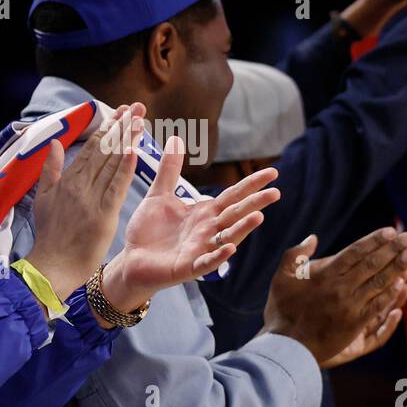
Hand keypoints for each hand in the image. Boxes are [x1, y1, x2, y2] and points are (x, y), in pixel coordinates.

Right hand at [26, 104, 145, 297]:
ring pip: (112, 164)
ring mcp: (92, 199)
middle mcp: (80, 185)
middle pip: (105, 150)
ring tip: (140, 120)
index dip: (108, 128)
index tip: (121, 112)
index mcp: (68, 180)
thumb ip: (49, 169)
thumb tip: (53, 143)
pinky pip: (116, 187)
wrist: (53, 264)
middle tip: (137, 107)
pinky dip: (126, 168)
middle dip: (122, 126)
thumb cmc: (49, 234)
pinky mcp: (103, 214)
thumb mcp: (41, 198)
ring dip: (128, 140)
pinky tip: (136, 150)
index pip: (92, 147)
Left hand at [100, 136, 280, 311]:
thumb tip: (176, 139)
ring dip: (242, 229)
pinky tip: (230, 248)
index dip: (251, 184)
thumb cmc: (147, 231)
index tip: (272, 172)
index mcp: (204, 213)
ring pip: (226, 238)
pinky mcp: (187, 268)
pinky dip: (218, 256)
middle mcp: (208, 231)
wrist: (129, 260)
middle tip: (276, 192)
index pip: (233, 196)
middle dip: (255, 204)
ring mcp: (200, 250)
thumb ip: (169, 170)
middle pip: (235, 214)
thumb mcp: (159, 195)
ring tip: (259, 217)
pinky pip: (206, 262)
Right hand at [261, 227, 406, 367]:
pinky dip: (391, 294)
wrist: (286, 346)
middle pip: (372, 264)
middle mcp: (340, 288)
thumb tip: (312, 238)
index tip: (391, 231)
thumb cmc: (281, 310)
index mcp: (324, 274)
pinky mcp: (355, 324)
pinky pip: (378, 306)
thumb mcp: (281, 277)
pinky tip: (403, 284)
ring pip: (379, 283)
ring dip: (398, 268)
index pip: (355, 252)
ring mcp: (350, 306)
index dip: (374, 240)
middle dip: (393, 249)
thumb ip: (295, 255)